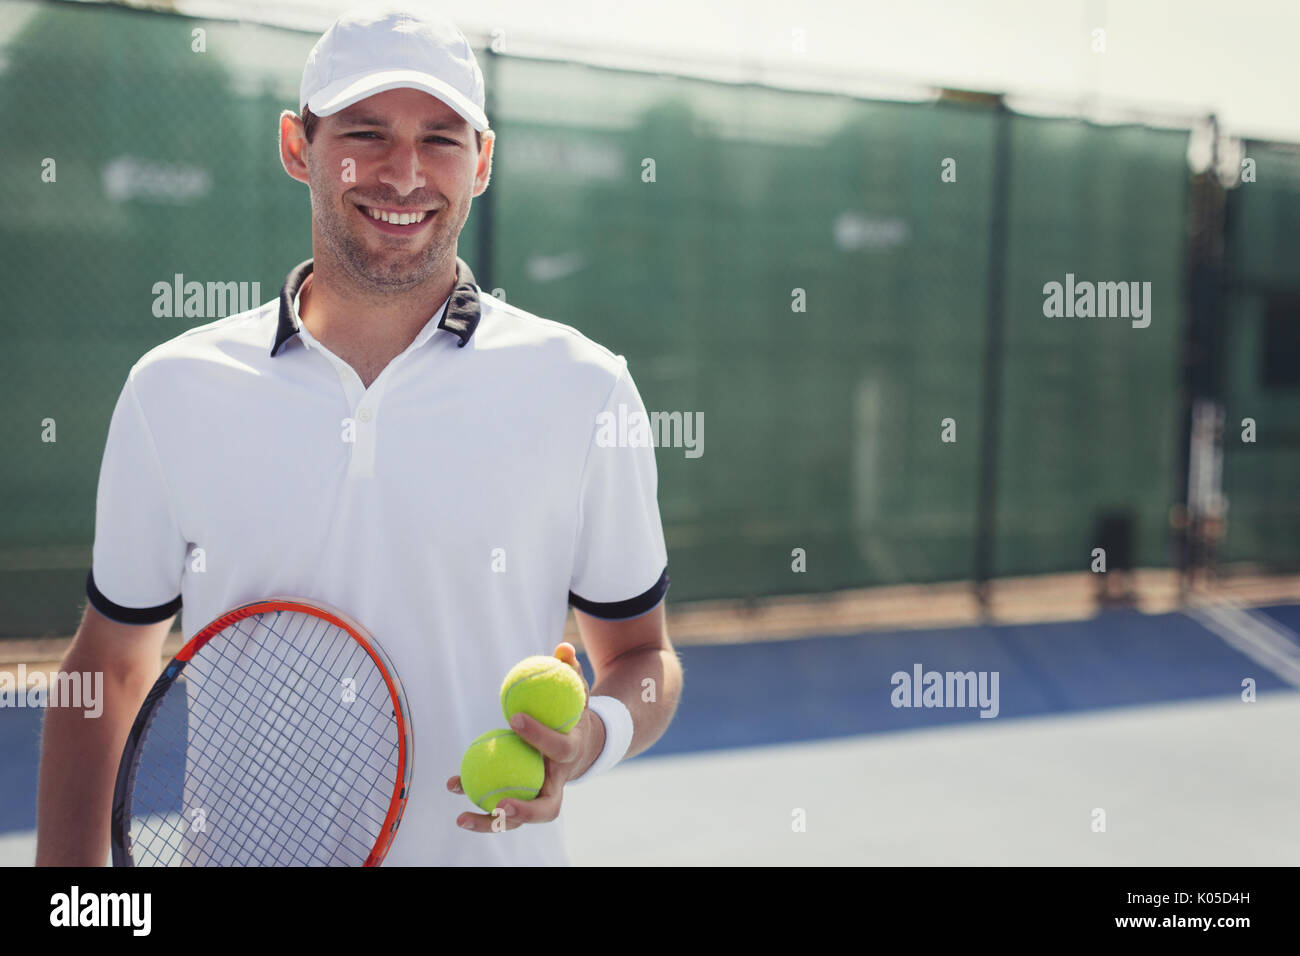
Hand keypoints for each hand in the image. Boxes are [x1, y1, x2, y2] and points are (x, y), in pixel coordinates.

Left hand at [448, 642, 605, 832]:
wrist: (585, 745)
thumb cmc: (574, 715)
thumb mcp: (577, 692)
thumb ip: (570, 671)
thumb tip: (562, 648)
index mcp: (571, 753)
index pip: (559, 748)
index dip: (539, 736)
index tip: (513, 719)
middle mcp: (558, 782)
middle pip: (546, 808)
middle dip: (524, 811)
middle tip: (499, 805)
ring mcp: (540, 795)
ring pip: (518, 819)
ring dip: (489, 822)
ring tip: (460, 817)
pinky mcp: (523, 799)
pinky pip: (499, 806)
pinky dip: (476, 801)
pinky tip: (452, 785)